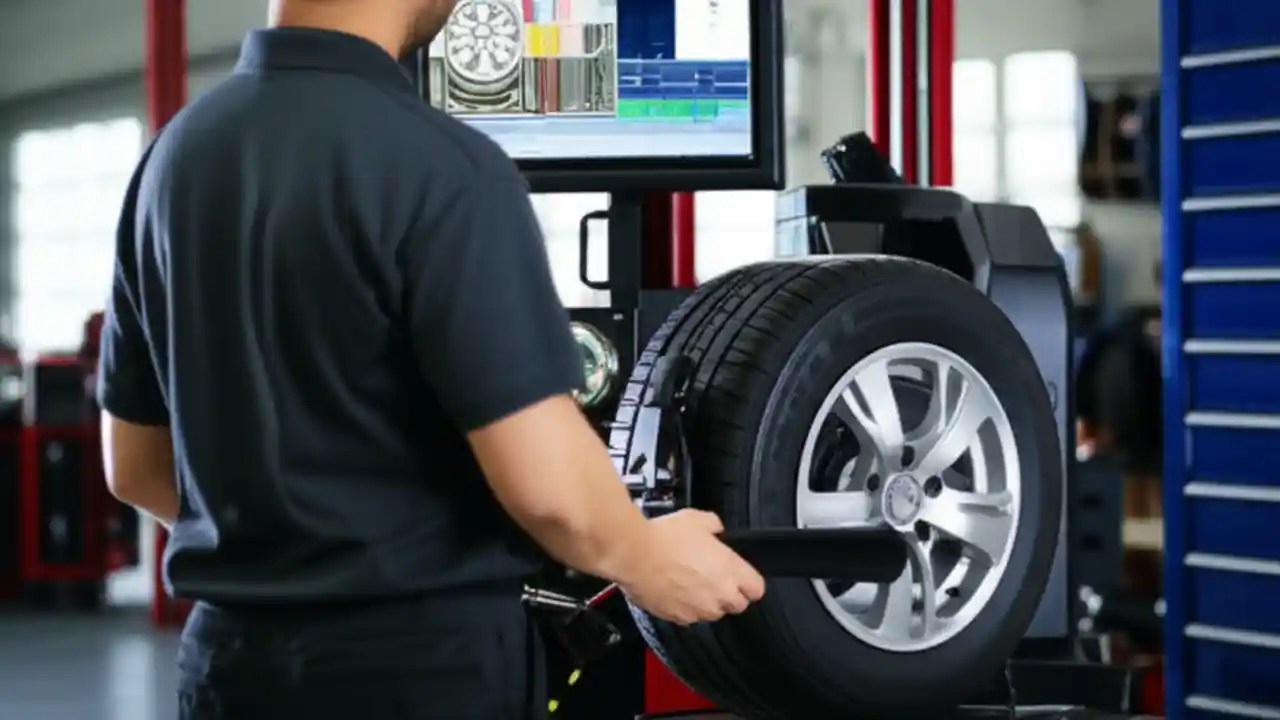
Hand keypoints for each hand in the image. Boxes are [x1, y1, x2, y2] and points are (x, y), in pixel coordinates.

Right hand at [619, 510, 766, 625]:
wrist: (635, 555)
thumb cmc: (666, 536)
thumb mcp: (696, 519)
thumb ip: (714, 525)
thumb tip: (716, 529)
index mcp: (731, 570)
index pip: (757, 590)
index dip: (749, 583)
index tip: (740, 577)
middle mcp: (720, 595)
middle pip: (737, 605)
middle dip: (729, 595)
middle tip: (712, 578)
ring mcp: (699, 610)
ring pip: (712, 613)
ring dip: (706, 602)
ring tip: (689, 584)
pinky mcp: (679, 618)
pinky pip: (689, 617)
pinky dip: (684, 608)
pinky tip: (673, 590)